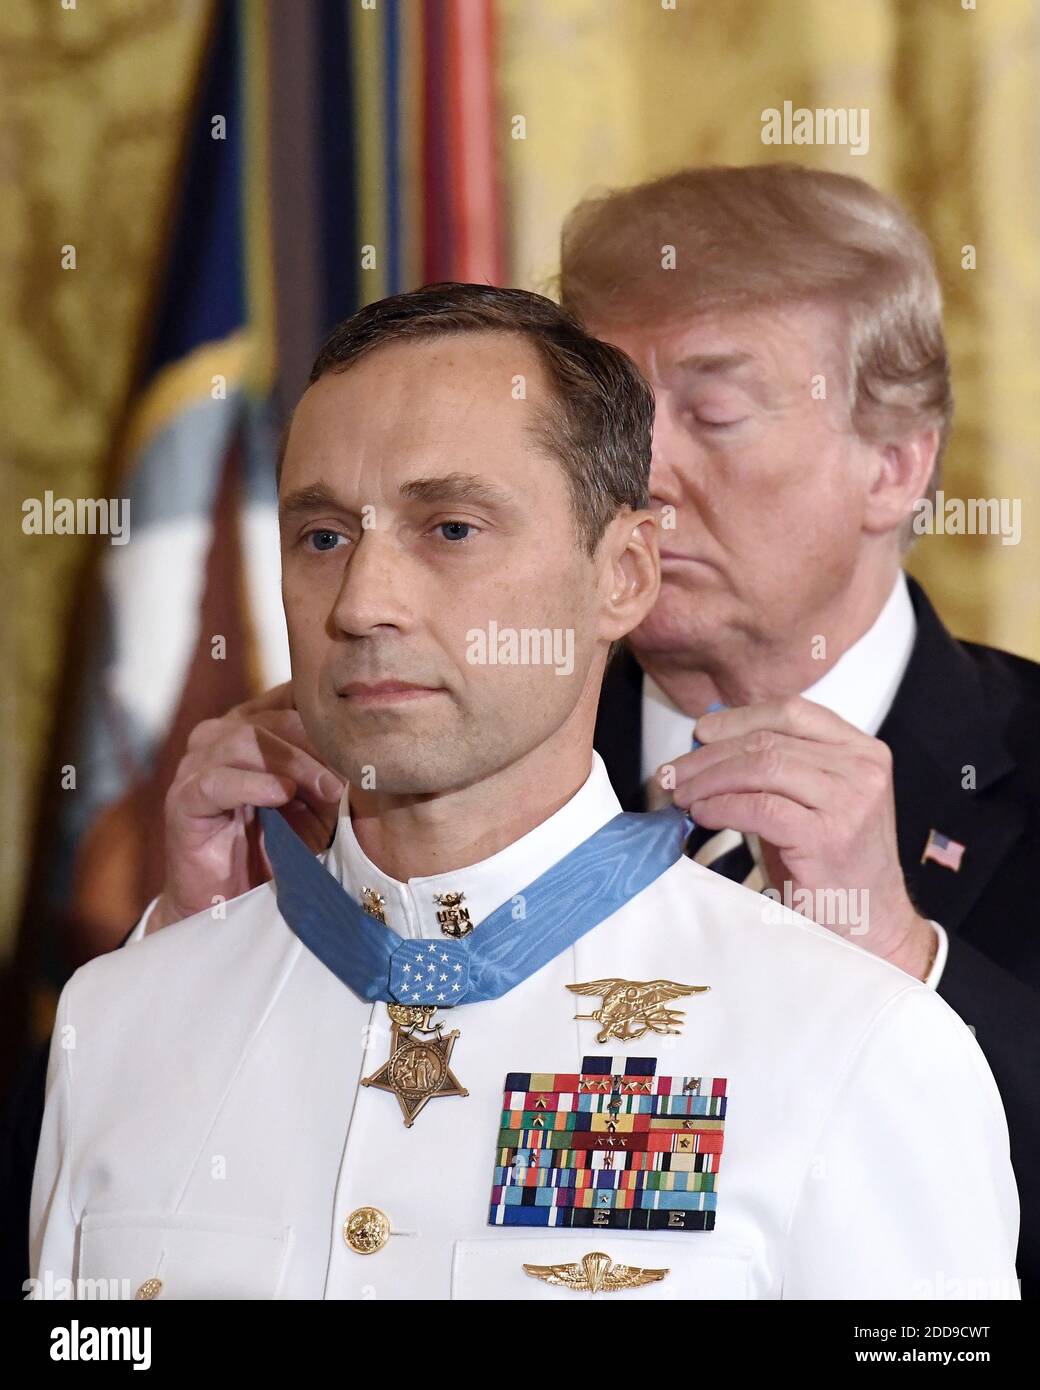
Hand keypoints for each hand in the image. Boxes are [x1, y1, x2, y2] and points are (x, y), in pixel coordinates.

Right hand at [146, 683, 344, 933]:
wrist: (234, 903)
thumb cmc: (278, 848)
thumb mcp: (315, 805)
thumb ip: (328, 772)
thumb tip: (360, 751)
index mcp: (247, 728)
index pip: (286, 700)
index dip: (322, 719)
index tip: (358, 746)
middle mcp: (217, 738)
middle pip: (270, 719)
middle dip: (313, 746)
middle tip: (345, 778)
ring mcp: (195, 767)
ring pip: (243, 740)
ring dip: (292, 764)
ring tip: (324, 791)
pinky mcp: (183, 801)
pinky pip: (216, 781)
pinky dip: (254, 784)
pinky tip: (282, 795)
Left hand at [665, 697, 935, 978]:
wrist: (874, 923)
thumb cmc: (834, 863)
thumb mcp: (813, 801)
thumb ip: (778, 767)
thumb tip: (709, 741)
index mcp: (862, 750)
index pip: (792, 711)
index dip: (738, 718)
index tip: (700, 733)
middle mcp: (862, 768)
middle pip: (769, 740)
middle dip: (711, 755)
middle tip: (674, 772)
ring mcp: (850, 801)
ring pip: (762, 767)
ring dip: (710, 779)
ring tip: (683, 794)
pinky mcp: (829, 836)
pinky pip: (760, 808)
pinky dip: (722, 807)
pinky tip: (702, 814)